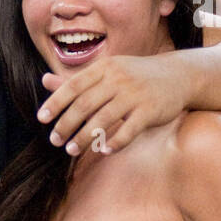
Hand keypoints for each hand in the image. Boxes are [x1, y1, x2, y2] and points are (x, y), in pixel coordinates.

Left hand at [38, 54, 191, 155]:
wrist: (178, 75)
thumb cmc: (134, 76)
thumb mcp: (106, 72)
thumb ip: (76, 81)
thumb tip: (44, 81)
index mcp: (104, 68)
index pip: (73, 86)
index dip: (55, 103)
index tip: (42, 120)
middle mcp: (118, 79)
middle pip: (84, 105)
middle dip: (66, 125)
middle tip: (55, 141)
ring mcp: (135, 94)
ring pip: (103, 119)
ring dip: (84, 138)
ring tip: (71, 150)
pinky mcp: (151, 110)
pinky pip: (128, 130)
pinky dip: (114, 142)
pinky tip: (103, 151)